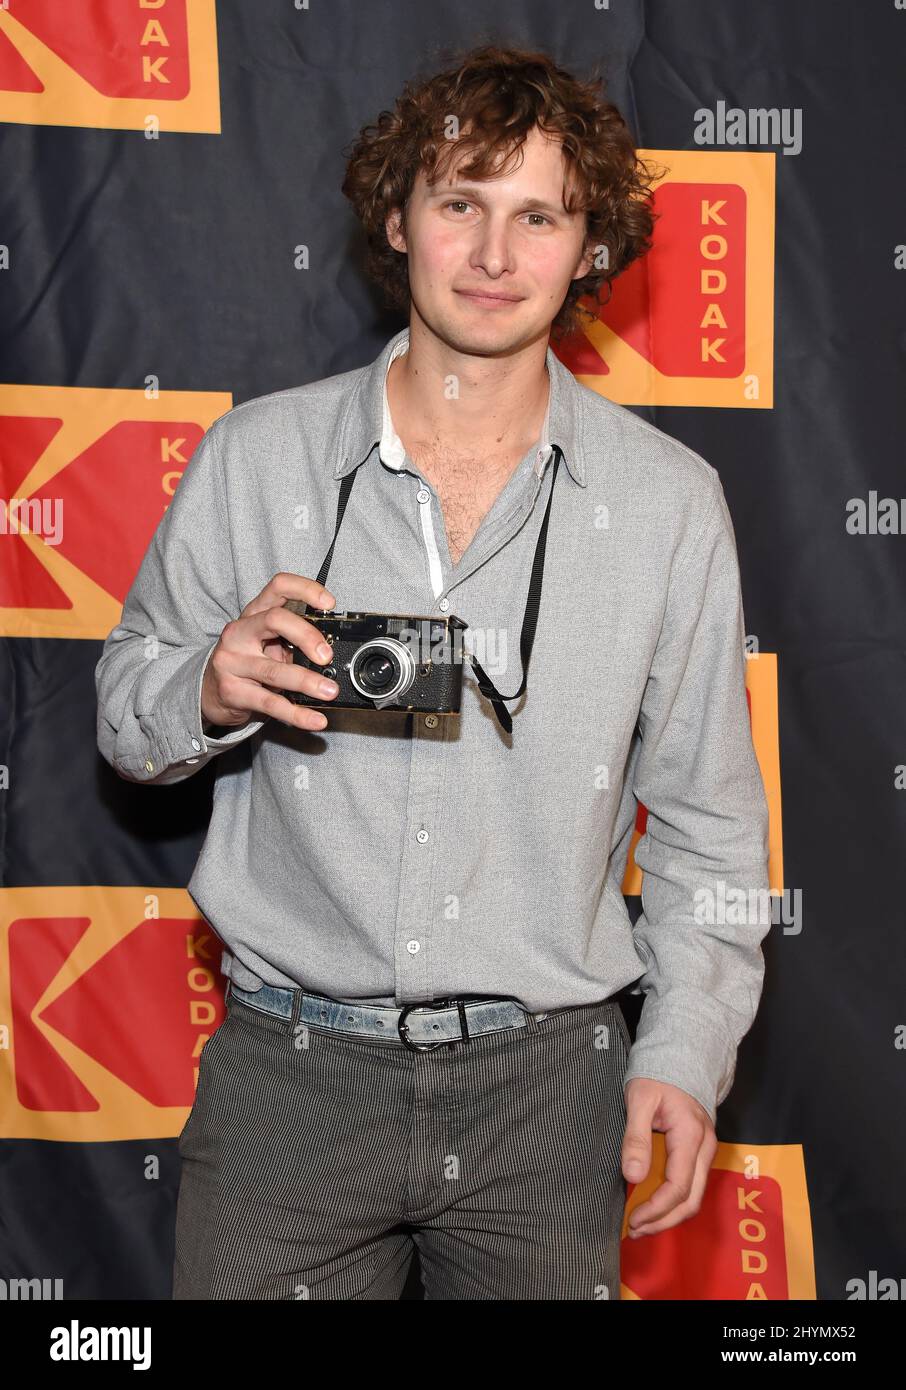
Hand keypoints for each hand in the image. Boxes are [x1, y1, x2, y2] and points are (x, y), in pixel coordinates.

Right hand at [201, 573, 339, 732]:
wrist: (209, 691)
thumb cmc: (247, 662)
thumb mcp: (267, 643)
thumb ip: (295, 641)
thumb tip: (332, 652)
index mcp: (254, 614)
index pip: (278, 586)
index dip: (306, 589)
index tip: (329, 604)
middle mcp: (239, 632)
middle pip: (275, 619)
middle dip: (307, 636)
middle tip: (327, 656)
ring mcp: (232, 662)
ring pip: (274, 670)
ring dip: (307, 681)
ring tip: (329, 691)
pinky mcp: (232, 691)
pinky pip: (270, 703)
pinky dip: (297, 714)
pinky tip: (315, 720)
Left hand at [620, 1078, 717, 1236]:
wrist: (681, 1057)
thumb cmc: (658, 1075)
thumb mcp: (639, 1099)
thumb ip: (636, 1137)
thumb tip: (632, 1175)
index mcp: (691, 1136)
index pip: (678, 1188)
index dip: (656, 1210)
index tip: (632, 1220)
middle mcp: (705, 1148)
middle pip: (691, 1201)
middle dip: (663, 1221)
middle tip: (635, 1229)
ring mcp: (706, 1151)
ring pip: (694, 1196)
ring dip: (668, 1215)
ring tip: (640, 1222)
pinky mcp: (700, 1152)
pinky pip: (691, 1185)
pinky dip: (673, 1202)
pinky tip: (653, 1204)